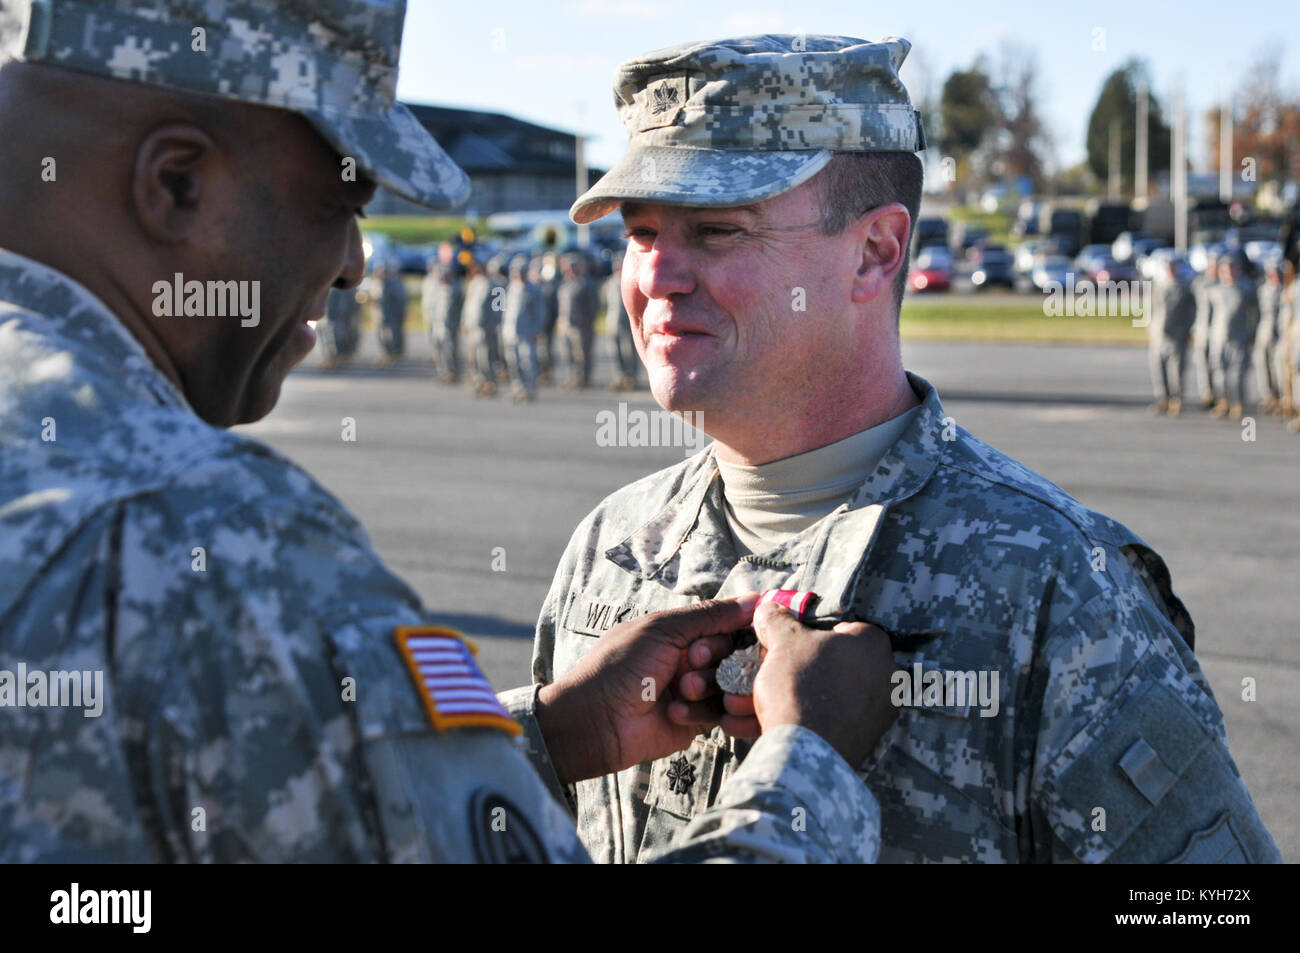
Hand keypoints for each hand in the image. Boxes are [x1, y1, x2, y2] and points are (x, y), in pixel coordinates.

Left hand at [536, 593, 758, 784]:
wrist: (596, 721)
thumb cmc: (620, 666)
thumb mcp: (663, 630)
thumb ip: (709, 615)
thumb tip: (755, 598)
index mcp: (678, 630)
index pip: (725, 622)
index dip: (733, 627)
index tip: (742, 629)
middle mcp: (687, 658)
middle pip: (731, 653)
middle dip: (715, 656)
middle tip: (693, 661)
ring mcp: (692, 690)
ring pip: (727, 684)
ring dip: (707, 685)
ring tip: (681, 691)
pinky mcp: (694, 721)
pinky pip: (717, 712)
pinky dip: (699, 710)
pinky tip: (674, 712)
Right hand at [717, 601, 899, 767]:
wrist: (806, 754)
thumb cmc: (802, 686)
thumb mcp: (783, 642)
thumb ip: (777, 620)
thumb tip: (769, 608)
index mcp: (873, 644)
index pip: (840, 625)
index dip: (804, 632)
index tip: (780, 643)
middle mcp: (884, 676)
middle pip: (825, 664)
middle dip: (784, 670)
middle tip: (756, 673)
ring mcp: (875, 712)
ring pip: (817, 696)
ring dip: (777, 697)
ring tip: (738, 704)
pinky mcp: (860, 740)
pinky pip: (819, 722)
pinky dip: (788, 720)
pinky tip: (750, 724)